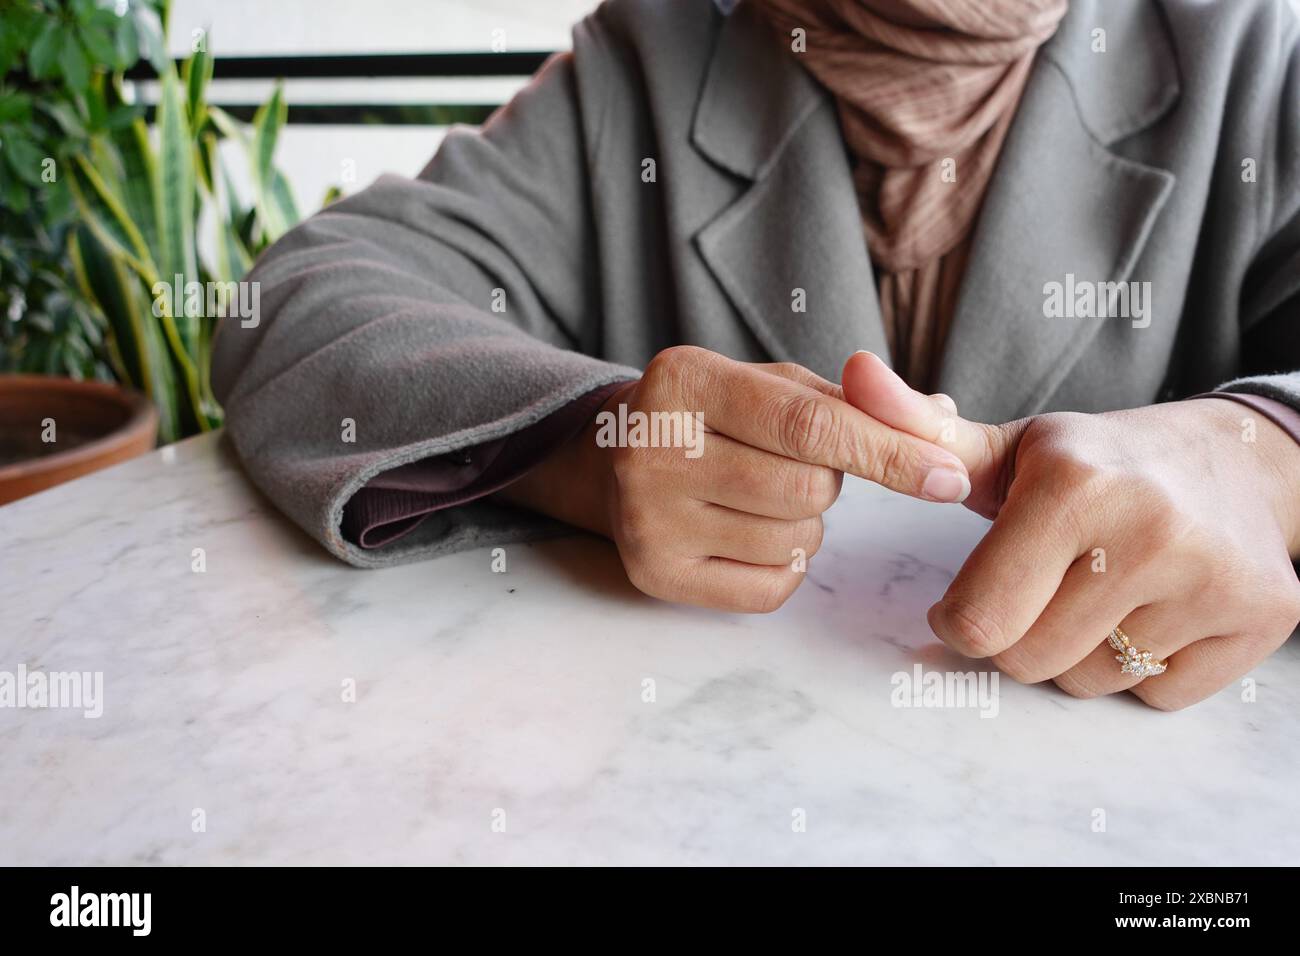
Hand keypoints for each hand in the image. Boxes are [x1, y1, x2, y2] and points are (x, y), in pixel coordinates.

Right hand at [498, 345, 969, 611]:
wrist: (619, 456)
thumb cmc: (720, 416)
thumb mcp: (771, 384)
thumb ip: (856, 400)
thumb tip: (942, 418)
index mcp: (683, 381)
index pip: (810, 425)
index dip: (890, 452)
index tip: (950, 476)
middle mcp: (651, 450)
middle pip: (807, 489)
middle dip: (832, 482)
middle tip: (796, 464)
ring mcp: (646, 519)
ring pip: (794, 540)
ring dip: (808, 523)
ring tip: (762, 495)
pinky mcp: (654, 575)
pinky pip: (771, 588)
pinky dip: (786, 564)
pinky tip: (748, 532)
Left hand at [842, 350, 1299, 708]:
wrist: (1233, 461)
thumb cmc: (1098, 462)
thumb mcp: (1010, 449)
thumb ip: (919, 432)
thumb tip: (849, 375)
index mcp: (1072, 485)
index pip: (977, 622)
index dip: (959, 619)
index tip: (973, 592)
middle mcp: (1150, 529)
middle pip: (1027, 662)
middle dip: (1018, 636)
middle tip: (1044, 586)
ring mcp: (1214, 578)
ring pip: (1089, 684)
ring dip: (1078, 653)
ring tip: (1102, 589)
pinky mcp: (1262, 618)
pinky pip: (1157, 695)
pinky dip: (1144, 668)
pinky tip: (1155, 607)